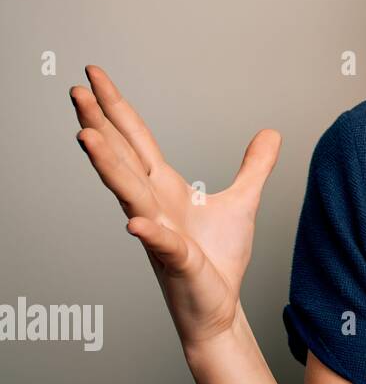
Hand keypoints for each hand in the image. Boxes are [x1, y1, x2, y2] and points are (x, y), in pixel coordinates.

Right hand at [71, 65, 281, 351]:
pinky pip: (162, 244)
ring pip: (130, 194)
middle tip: (76, 90)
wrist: (218, 306)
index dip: (116, 108)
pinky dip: (149, 233)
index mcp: (165, 188)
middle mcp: (153, 205)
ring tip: (87, 136)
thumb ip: (254, 167)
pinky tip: (135, 222)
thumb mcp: (243, 202)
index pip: (135, 139)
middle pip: (122, 157)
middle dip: (99, 124)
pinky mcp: (178, 261)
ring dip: (109, 166)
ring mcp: (160, 233)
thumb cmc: (217, 258)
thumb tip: (270, 133)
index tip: (93, 76)